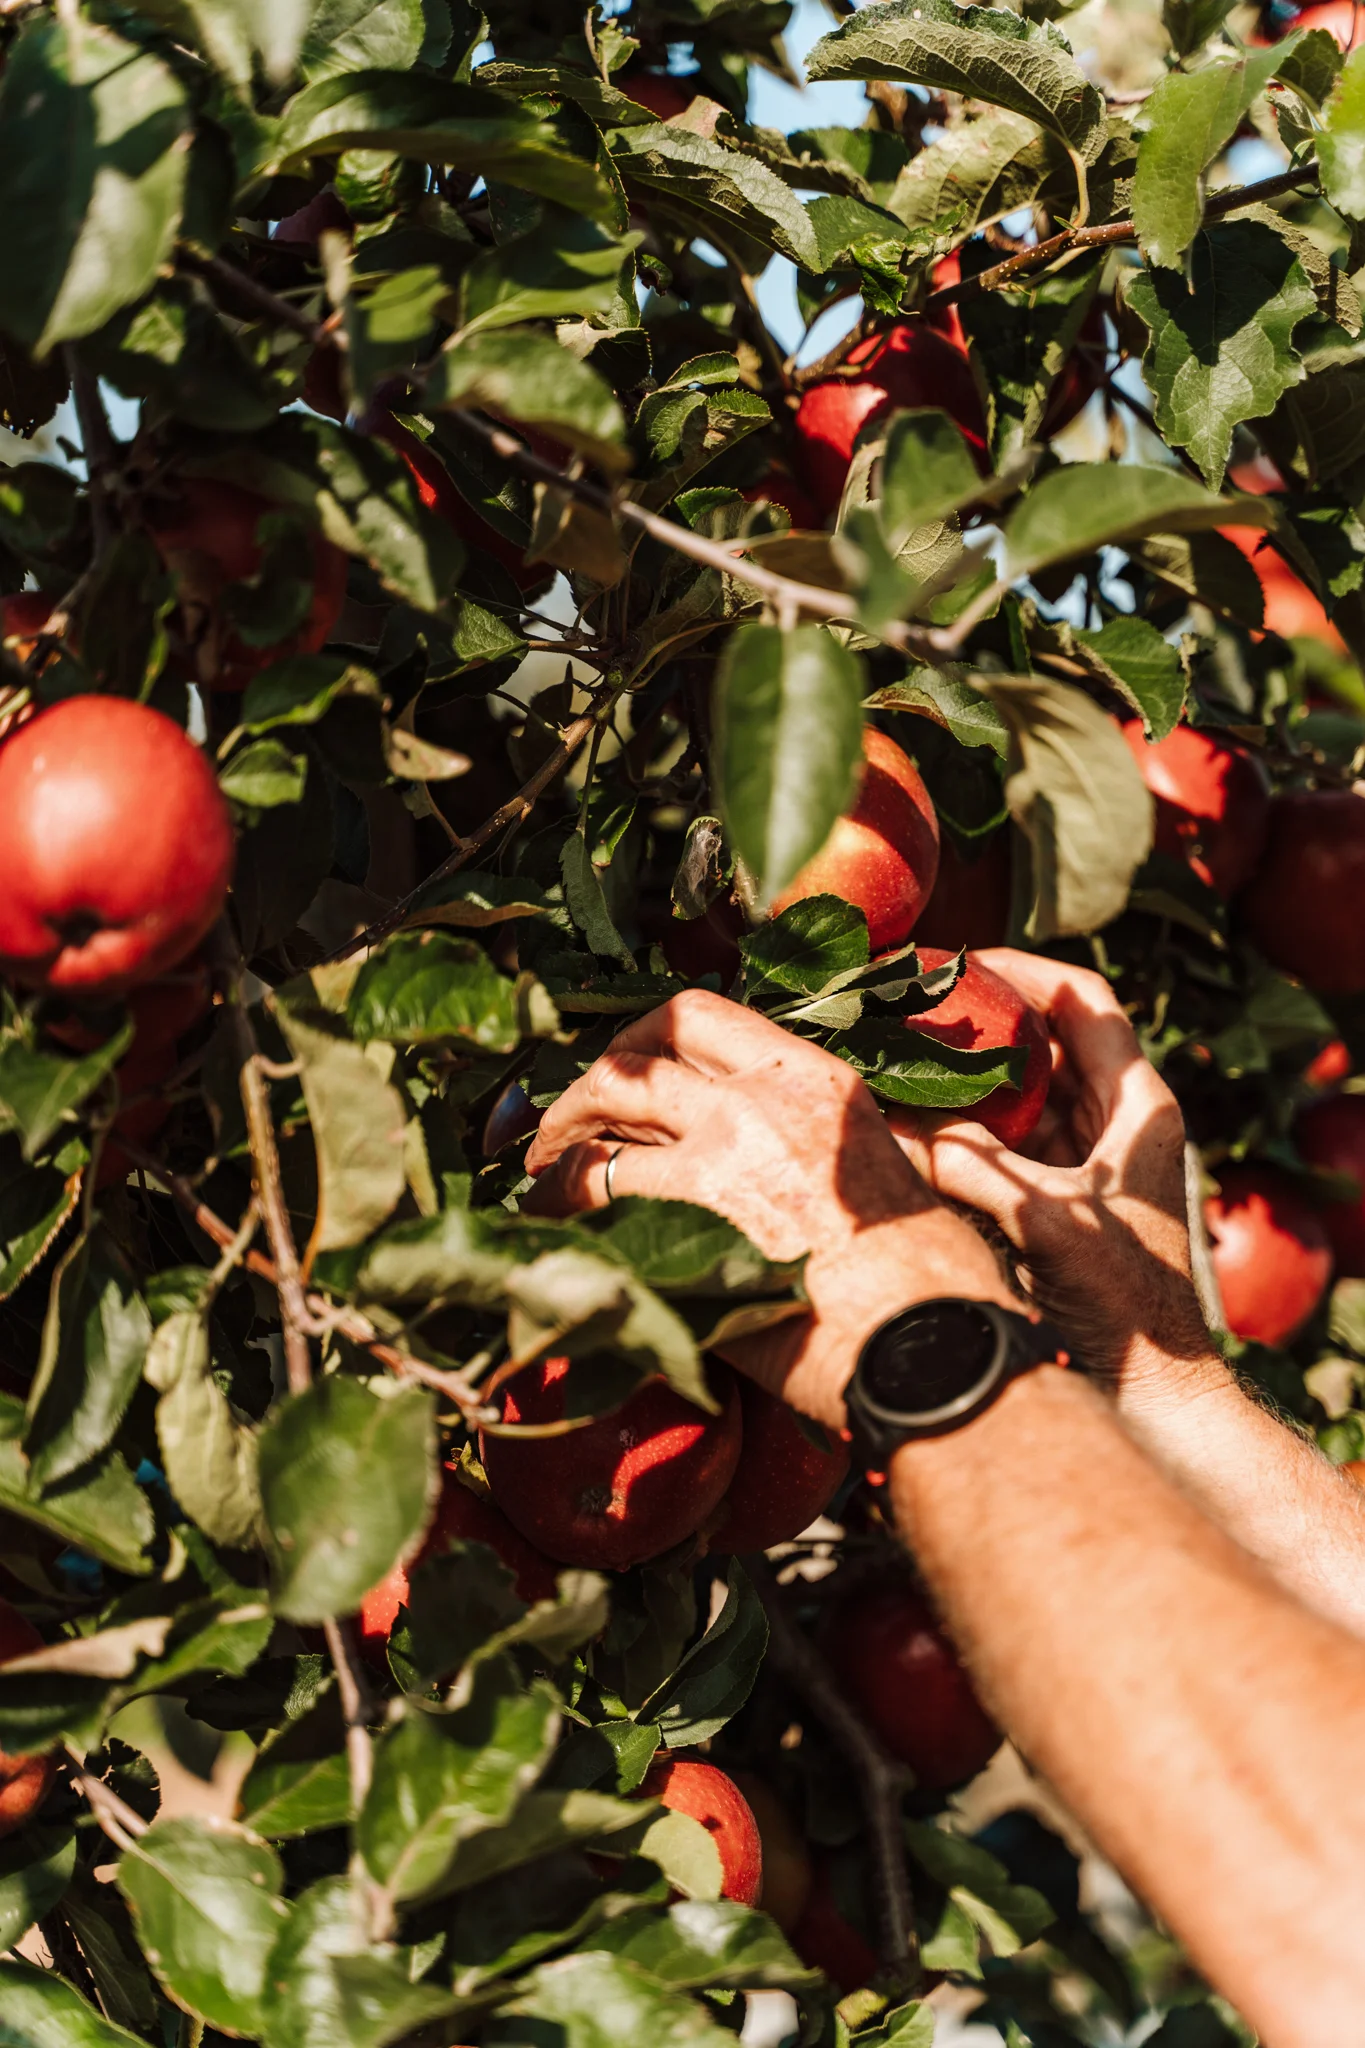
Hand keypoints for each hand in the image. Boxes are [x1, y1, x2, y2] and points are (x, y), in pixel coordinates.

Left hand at [523, 990, 1011, 1429]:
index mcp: (816, 1079)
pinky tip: (555, 1235)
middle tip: (558, 1133)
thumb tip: (745, 1174)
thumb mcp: (878, 1176)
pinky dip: (564, 1211)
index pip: (701, 1017)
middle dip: (582, 1092)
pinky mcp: (690, 1216)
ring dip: (557, 1156)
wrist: (935, 1344)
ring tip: (540, 1187)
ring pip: (603, 1123)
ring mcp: (724, 1151)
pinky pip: (599, 1195)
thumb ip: (806, 1150)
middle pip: (636, 1059)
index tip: (621, 1074)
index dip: (642, 1041)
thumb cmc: (927, 1286)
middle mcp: (765, 1097)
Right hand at [887, 951, 1214, 1397]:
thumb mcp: (1043, 1221)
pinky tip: (909, 1125)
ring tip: (901, 1056)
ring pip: (1019, 1097)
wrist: (1155, 1395)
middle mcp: (1117, 1126)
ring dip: (964, 1079)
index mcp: (1140, 1109)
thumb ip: (970, 1165)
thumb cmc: (1125, 1307)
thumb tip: (893, 1127)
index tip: (962, 962)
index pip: (1087, 1002)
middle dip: (979, 1023)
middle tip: (913, 1008)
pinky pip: (1003, 1146)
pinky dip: (960, 1131)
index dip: (1025, 971)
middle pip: (1045, 1044)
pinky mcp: (1058, 1204)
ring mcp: (1087, 1166)